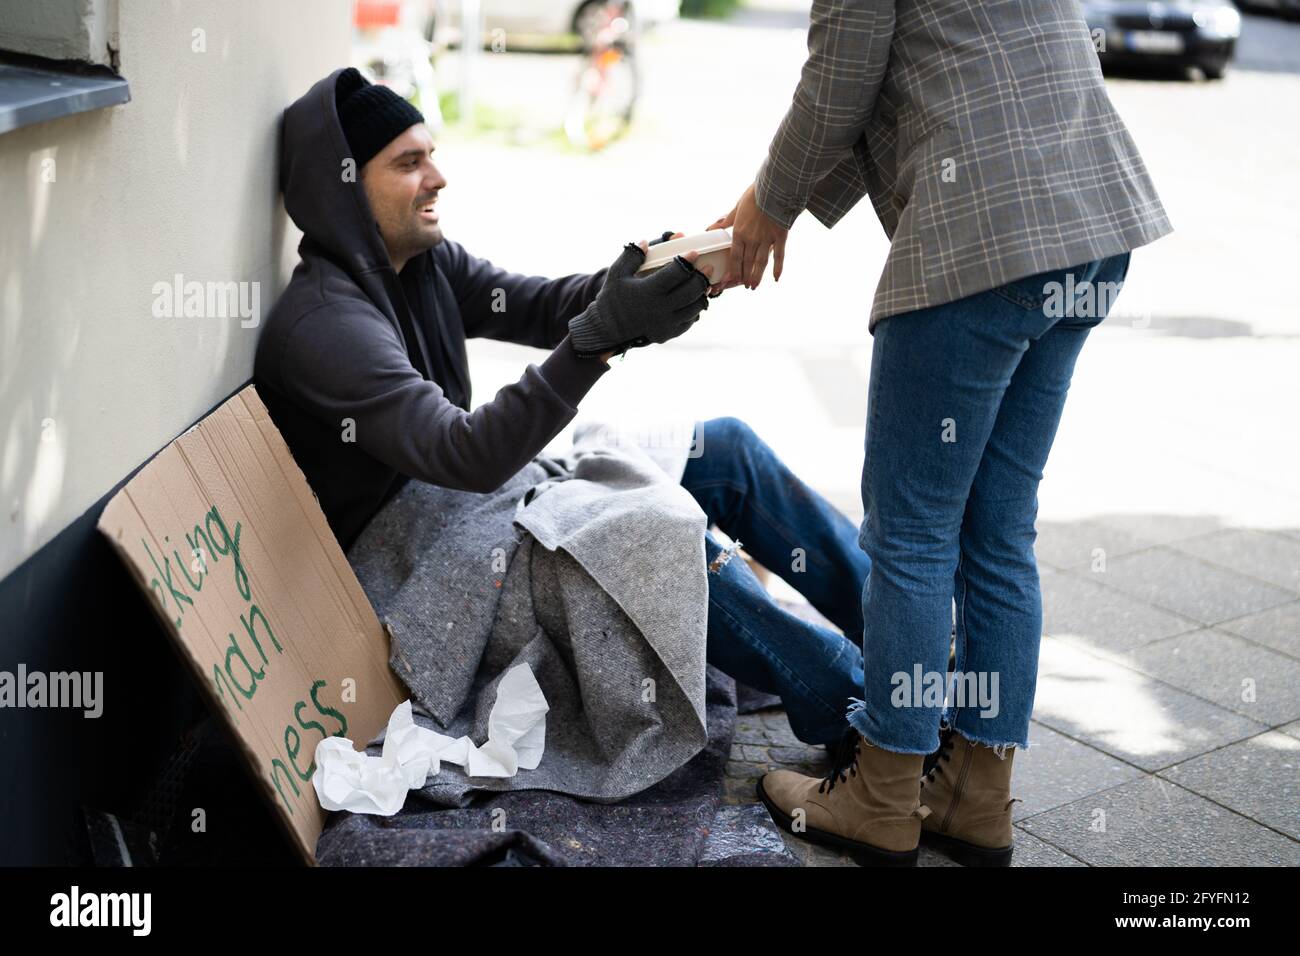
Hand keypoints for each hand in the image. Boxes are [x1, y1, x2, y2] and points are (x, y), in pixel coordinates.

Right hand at [568, 239, 713, 358]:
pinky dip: (694, 309)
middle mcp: (660, 308)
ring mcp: (666, 323)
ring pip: (695, 307)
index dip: (688, 260)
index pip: (677, 272)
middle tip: (707, 267)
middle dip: (702, 277)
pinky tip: (693, 300)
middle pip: (692, 290)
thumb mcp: (617, 273)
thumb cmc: (613, 298)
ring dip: (702, 294)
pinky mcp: (668, 333)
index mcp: (648, 291)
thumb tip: (645, 241)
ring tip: (703, 284)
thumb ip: (632, 256)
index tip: (694, 252)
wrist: (608, 330)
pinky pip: (690, 320)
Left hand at [712, 183, 787, 289]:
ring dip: (757, 276)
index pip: (734, 256)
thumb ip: (725, 221)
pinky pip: (779, 255)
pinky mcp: (780, 236)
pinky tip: (776, 278)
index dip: (734, 270)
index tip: (732, 280)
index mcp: (739, 232)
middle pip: (747, 262)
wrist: (775, 186)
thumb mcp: (737, 207)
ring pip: (760, 262)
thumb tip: (710, 228)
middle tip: (745, 286)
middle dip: (744, 276)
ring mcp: (766, 238)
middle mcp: (751, 238)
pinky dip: (778, 268)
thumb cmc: (756, 194)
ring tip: (755, 286)